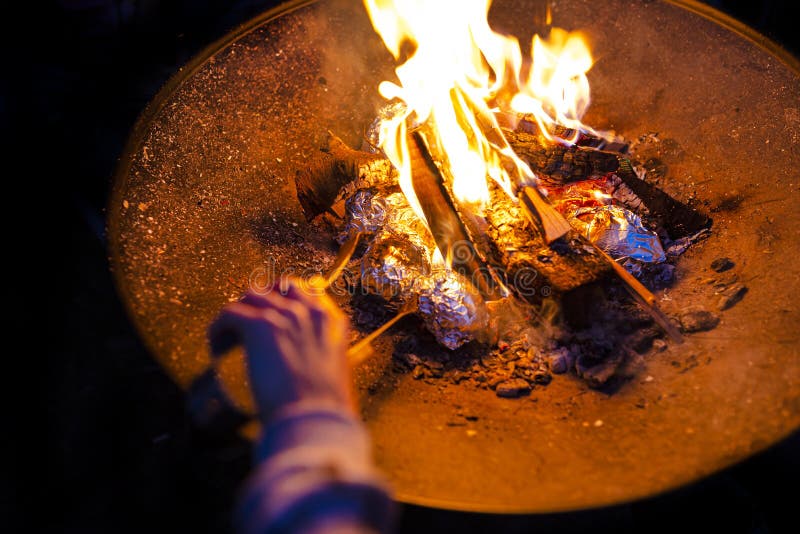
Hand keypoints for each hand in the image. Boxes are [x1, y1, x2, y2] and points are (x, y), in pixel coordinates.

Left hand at [208, 278, 351, 421]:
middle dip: (259, 301)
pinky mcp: (260, 325)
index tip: (273, 314)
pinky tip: (215, 345)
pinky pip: (229, 313)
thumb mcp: (336, 378)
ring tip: (228, 337)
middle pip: (276, 286)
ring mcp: (285, 315)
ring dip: (238, 312)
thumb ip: (326, 367)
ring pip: (251, 295)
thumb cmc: (324, 410)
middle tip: (247, 325)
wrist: (314, 418)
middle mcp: (309, 312)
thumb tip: (311, 380)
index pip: (308, 291)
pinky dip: (218, 328)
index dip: (285, 299)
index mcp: (332, 323)